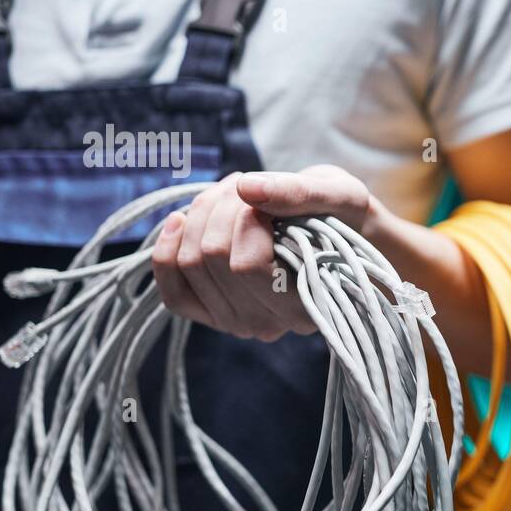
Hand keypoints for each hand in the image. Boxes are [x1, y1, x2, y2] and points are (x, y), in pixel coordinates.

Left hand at [152, 164, 371, 340]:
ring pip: (188, 262)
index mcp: (307, 306)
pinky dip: (166, 247)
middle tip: (246, 185)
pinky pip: (170, 288)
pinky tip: (180, 221)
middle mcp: (269, 324)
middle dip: (223, 206)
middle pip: (212, 257)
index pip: (248, 265)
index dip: (247, 218)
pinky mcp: (211, 315)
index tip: (270, 196)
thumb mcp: (339, 194)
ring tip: (230, 198)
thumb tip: (246, 188)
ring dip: (201, 213)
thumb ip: (298, 193)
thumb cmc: (344, 217)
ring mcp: (236, 323)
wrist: (340, 235)